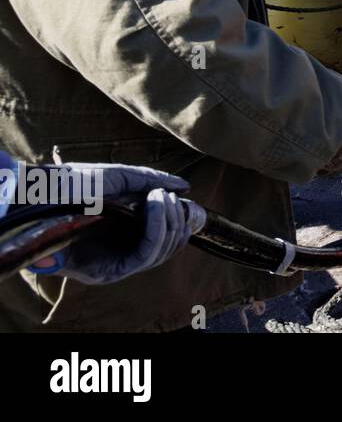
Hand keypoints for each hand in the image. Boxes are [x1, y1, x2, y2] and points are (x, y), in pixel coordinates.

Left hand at [34, 164, 202, 285]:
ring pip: (162, 253)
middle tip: (172, 197)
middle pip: (170, 246)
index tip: (191, 203)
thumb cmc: (74, 184)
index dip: (183, 221)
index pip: (168, 235)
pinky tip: (156, 210)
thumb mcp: (120, 177)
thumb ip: (152, 182)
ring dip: (170, 223)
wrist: (43, 195)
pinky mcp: (110, 271)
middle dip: (179, 220)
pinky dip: (157, 232)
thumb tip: (184, 187)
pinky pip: (145, 256)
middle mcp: (124, 249)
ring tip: (161, 199)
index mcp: (128, 229)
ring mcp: (117, 262)